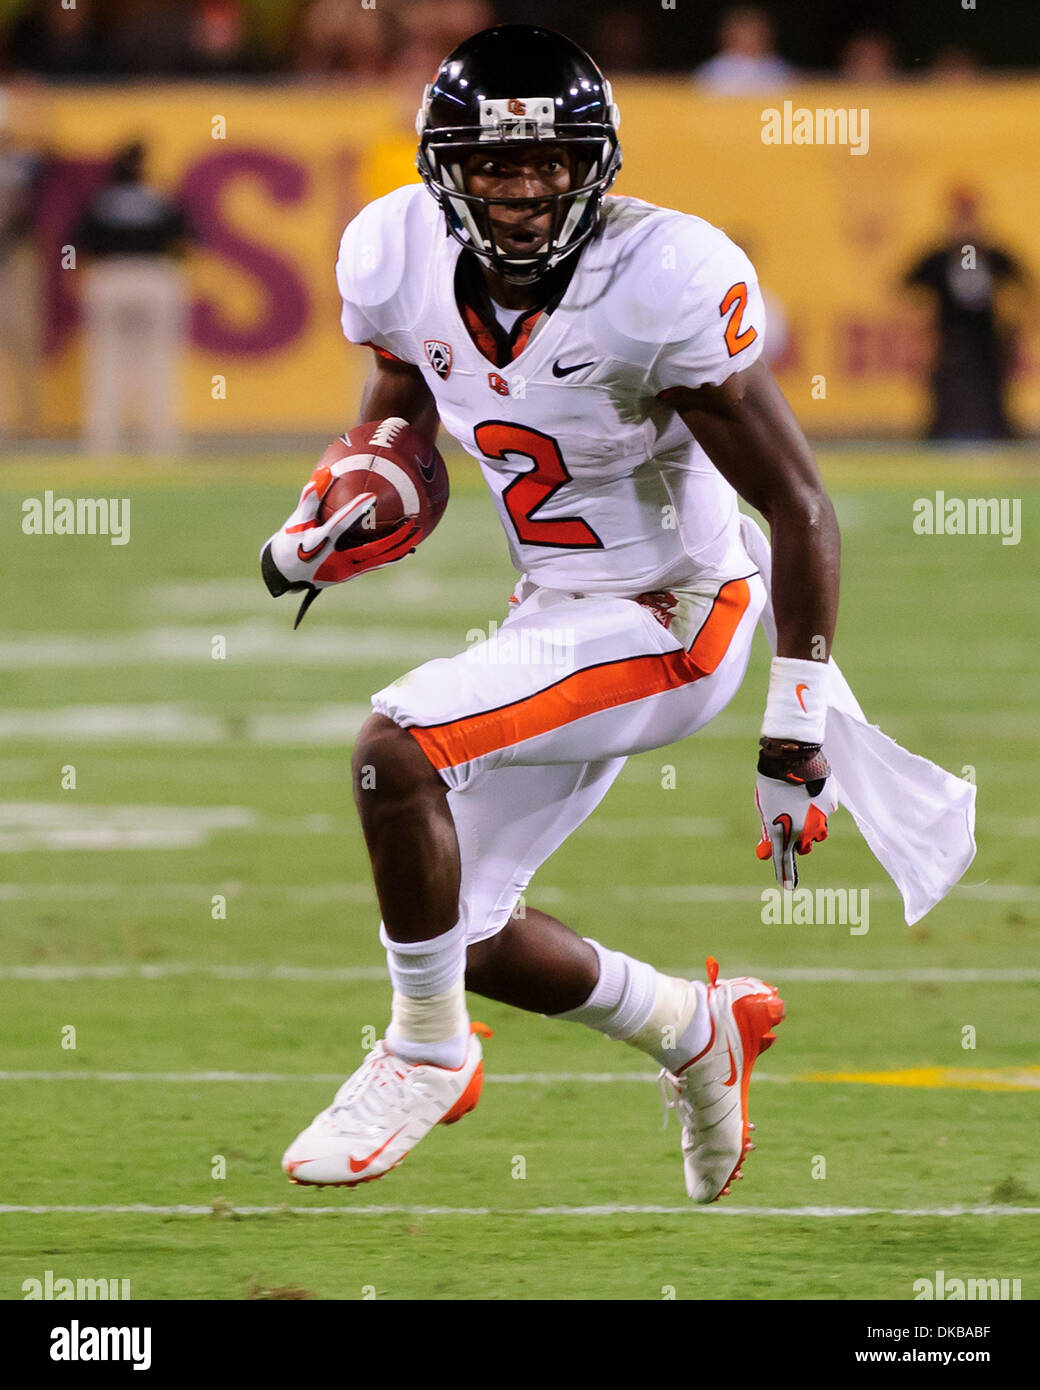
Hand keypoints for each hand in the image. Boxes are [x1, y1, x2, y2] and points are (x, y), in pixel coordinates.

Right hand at [260, 470, 419, 625]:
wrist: (287, 574)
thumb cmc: (291, 541)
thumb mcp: (296, 519)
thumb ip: (310, 497)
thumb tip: (324, 471)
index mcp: (320, 542)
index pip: (340, 525)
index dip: (355, 511)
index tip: (371, 496)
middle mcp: (336, 559)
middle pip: (370, 549)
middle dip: (392, 536)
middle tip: (410, 521)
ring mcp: (346, 570)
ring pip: (378, 559)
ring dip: (399, 547)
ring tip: (417, 533)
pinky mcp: (351, 574)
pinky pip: (376, 564)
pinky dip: (392, 556)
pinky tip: (409, 548)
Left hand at [754, 737, 837, 888]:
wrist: (790, 755)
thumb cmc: (770, 782)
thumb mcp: (764, 809)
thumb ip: (768, 830)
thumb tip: (766, 850)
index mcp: (784, 833)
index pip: (784, 862)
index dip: (785, 876)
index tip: (787, 889)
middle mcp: (805, 831)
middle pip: (803, 848)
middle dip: (798, 843)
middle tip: (789, 828)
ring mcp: (821, 819)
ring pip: (818, 833)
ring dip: (810, 827)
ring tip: (798, 807)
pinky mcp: (830, 805)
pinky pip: (824, 813)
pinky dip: (817, 808)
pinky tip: (807, 792)